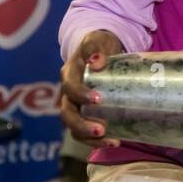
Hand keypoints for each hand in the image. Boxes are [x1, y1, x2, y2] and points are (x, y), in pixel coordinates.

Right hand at [58, 30, 124, 146]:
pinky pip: (85, 132)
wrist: (102, 52)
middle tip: (101, 129)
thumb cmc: (100, 46)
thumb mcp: (98, 40)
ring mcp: (76, 106)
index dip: (80, 95)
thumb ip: (95, 47)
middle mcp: (69, 93)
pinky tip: (115, 141)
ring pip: (74, 127)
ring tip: (111, 141)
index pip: (69, 87)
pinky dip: (97, 140)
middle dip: (81, 125)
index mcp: (69, 74)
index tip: (97, 99)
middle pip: (67, 114)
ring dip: (89, 137)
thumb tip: (96, 61)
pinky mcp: (86, 115)